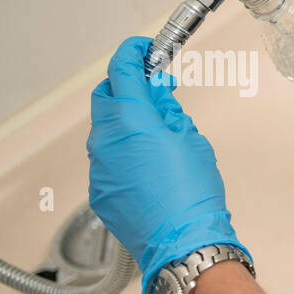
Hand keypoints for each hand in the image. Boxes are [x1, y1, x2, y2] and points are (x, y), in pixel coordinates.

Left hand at [87, 37, 250, 293]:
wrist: (184, 243)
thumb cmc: (194, 194)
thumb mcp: (192, 140)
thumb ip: (170, 112)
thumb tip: (159, 94)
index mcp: (131, 120)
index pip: (122, 71)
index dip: (134, 54)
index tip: (144, 50)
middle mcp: (106, 140)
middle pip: (106, 97)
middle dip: (127, 88)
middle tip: (157, 94)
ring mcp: (98, 166)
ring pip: (106, 130)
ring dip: (127, 123)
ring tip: (158, 137)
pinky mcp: (99, 189)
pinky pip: (107, 160)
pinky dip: (124, 153)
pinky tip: (150, 168)